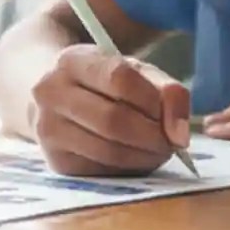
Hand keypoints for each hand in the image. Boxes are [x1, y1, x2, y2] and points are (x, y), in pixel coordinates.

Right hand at [30, 44, 190, 175]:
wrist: (56, 99)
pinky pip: (102, 169)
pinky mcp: (56, 161)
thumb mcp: (137, 72)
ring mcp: (48, 128)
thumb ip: (167, 92)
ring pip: (108, 150)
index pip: (119, 78)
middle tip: (172, 143)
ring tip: (159, 151)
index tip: (173, 117)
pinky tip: (137, 158)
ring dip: (144, 156)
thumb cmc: (103, 83)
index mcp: (73, 60)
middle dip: (153, 136)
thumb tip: (180, 134)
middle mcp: (51, 92)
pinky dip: (129, 168)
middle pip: (113, 120)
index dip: (153, 101)